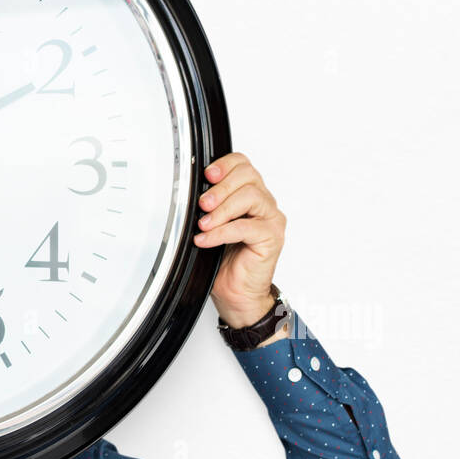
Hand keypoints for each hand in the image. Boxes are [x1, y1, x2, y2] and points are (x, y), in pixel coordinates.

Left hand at [195, 152, 286, 330]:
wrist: (237, 294)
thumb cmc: (224, 263)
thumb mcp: (210, 228)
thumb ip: (207, 209)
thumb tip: (188, 197)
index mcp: (250, 195)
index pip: (243, 165)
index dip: (225, 165)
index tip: (206, 175)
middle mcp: (263, 204)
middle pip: (248, 176)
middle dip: (221, 187)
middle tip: (202, 204)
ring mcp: (270, 219)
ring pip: (250, 196)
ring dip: (222, 209)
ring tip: (204, 224)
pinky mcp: (272, 237)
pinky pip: (246, 226)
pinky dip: (222, 232)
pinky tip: (206, 239)